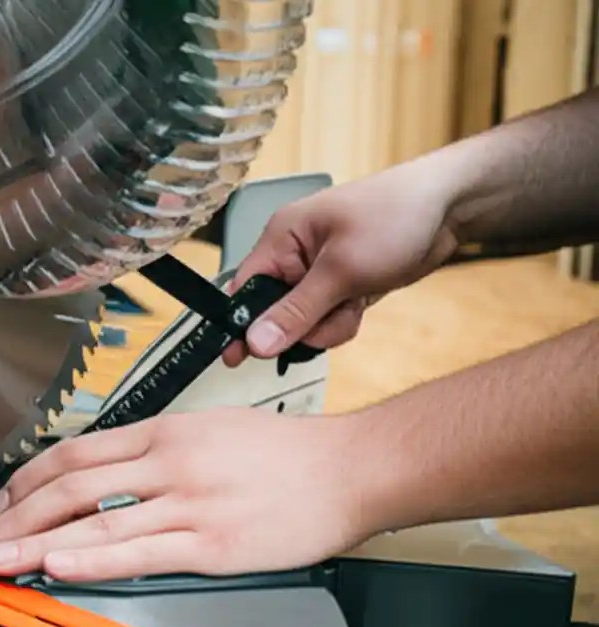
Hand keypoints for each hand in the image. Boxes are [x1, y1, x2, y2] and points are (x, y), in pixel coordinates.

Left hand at [0, 408, 380, 581]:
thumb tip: (107, 471)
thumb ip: (157, 450)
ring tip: (0, 559)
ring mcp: (188, 501)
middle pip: (72, 484)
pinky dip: (91, 557)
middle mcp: (169, 461)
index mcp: (166, 431)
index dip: (29, 478)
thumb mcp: (210, 430)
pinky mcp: (210, 541)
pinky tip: (58, 565)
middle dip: (17, 514)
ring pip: (95, 518)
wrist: (349, 469)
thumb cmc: (287, 453)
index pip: (77, 451)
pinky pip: (138, 550)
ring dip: (37, 541)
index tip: (3, 500)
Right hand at [225, 162, 460, 366]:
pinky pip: (327, 319)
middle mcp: (294, 255)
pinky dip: (344, 320)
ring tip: (355, 302)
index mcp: (281, 238)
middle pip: (274, 313)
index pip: (243, 289)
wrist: (449, 206)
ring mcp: (318, 272)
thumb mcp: (341, 269)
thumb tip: (256, 342)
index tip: (238, 357)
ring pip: (304, 322)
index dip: (241, 324)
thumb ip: (296, 311)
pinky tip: (363, 302)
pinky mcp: (341, 285)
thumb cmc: (395, 216)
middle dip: (303, 325)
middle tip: (332, 313)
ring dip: (329, 324)